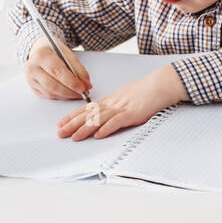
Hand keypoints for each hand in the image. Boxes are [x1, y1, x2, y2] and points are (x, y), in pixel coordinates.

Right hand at [25, 35, 92, 99]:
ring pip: (50, 93)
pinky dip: (60, 96)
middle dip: (70, 91)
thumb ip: (78, 69)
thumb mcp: (67, 54)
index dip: (70, 81)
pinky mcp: (32, 87)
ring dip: (66, 95)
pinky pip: (48, 96)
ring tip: (78, 94)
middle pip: (52, 85)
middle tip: (83, 93)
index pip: (56, 71)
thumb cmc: (54, 51)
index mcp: (41, 55)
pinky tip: (68, 94)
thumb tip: (87, 85)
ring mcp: (30, 79)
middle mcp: (32, 67)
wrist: (39, 50)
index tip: (82, 88)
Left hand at [56, 67, 186, 139]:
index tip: (61, 123)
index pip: (86, 108)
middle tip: (60, 133)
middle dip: (72, 124)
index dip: (72, 116)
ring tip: (74, 137)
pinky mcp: (133, 114)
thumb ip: (115, 105)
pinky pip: (117, 122)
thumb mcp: (126, 96)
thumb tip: (104, 113)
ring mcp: (122, 108)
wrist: (161, 84)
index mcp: (111, 100)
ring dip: (85, 129)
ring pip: (99, 119)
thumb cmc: (146, 91)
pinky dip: (106, 129)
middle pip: (88, 114)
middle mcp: (113, 104)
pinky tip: (98, 135)